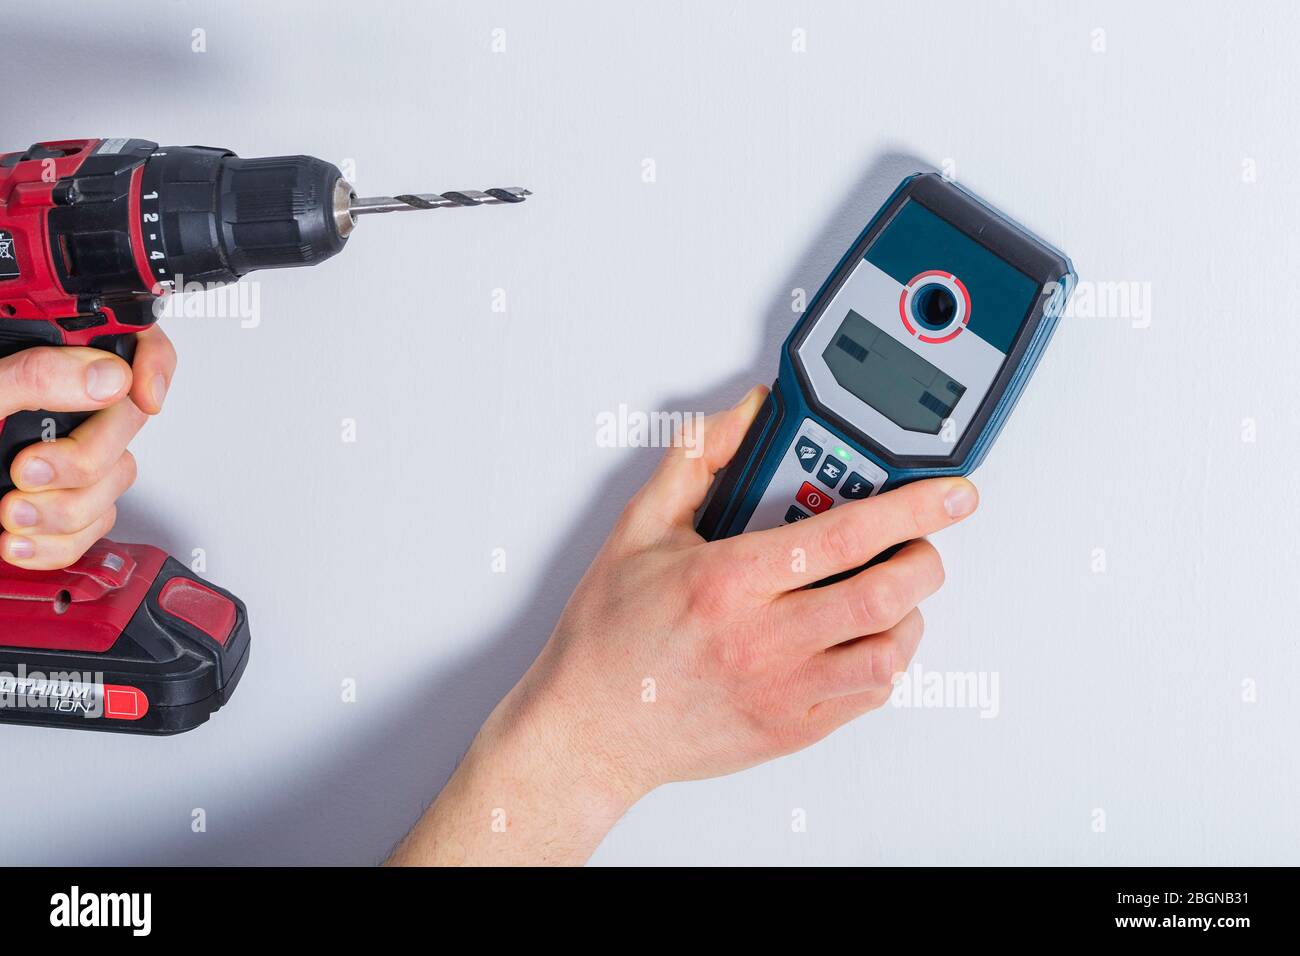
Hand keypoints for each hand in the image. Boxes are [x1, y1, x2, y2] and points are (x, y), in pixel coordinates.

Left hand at [0, 327, 176, 569]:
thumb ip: (33, 378)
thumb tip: (106, 375)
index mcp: (38, 357)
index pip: (129, 337)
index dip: (153, 361)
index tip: (141, 395)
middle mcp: (59, 401)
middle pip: (128, 422)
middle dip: (84, 461)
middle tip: (30, 468)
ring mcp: (63, 453)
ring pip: (117, 479)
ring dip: (65, 510)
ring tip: (11, 512)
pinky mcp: (61, 503)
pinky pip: (97, 523)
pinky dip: (58, 542)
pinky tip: (16, 538)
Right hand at [390, 385, 978, 864]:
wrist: (589, 729)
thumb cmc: (609, 636)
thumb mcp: (638, 529)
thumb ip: (696, 458)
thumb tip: (748, 414)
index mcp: (730, 581)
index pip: (847, 535)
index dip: (912, 508)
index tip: (951, 494)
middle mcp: (764, 640)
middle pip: (887, 594)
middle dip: (924, 558)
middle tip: (919, 543)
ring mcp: (783, 692)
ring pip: (891, 652)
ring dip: (908, 614)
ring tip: (889, 591)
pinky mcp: (791, 731)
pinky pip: (869, 696)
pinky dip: (884, 661)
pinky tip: (862, 639)